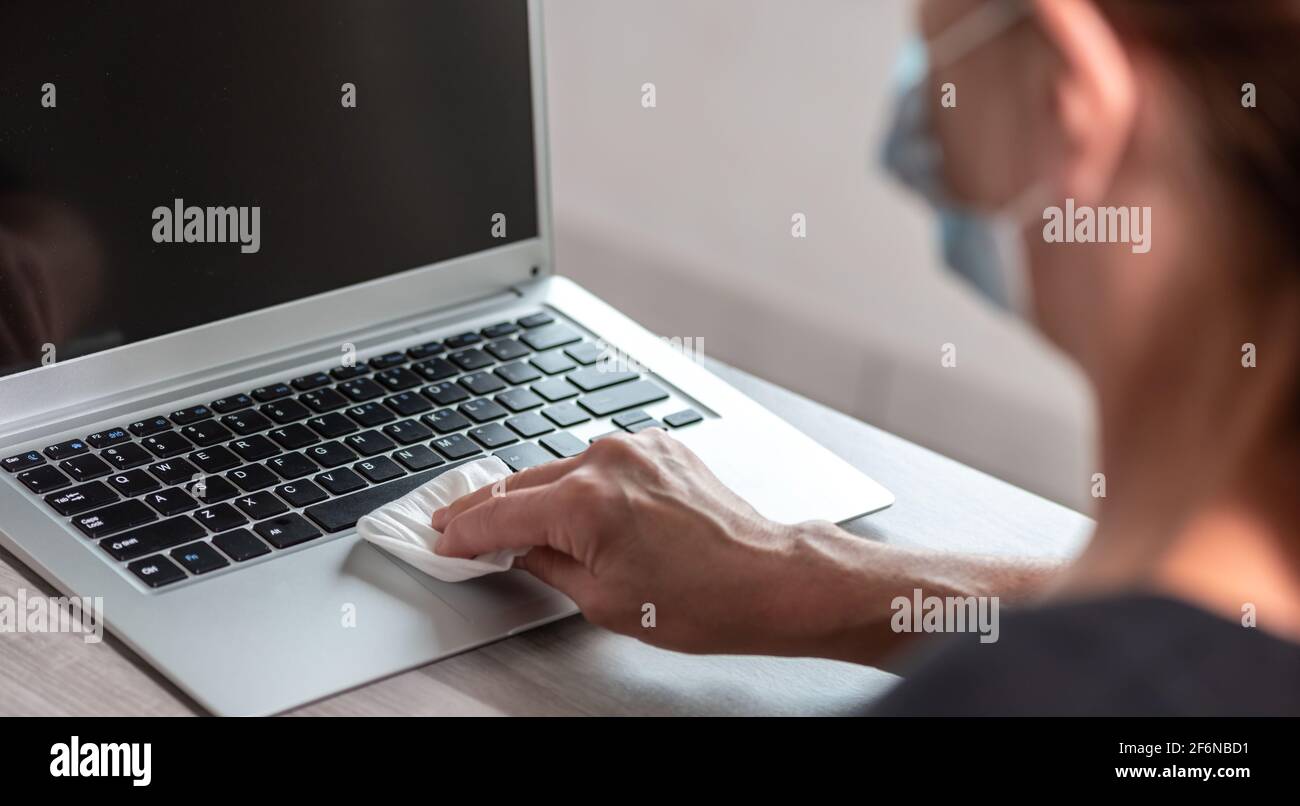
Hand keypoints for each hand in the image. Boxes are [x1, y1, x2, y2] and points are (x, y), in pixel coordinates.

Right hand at [432, 429, 818, 654]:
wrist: (765, 579)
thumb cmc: (703, 599)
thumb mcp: (603, 601)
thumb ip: (547, 566)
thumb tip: (519, 551)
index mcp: (585, 503)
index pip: (499, 515)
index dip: (463, 533)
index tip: (445, 541)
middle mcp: (607, 462)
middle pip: (522, 482)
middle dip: (487, 508)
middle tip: (458, 525)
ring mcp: (637, 449)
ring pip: (560, 468)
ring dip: (536, 493)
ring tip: (514, 521)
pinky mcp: (660, 448)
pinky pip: (601, 462)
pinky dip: (580, 482)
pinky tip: (573, 506)